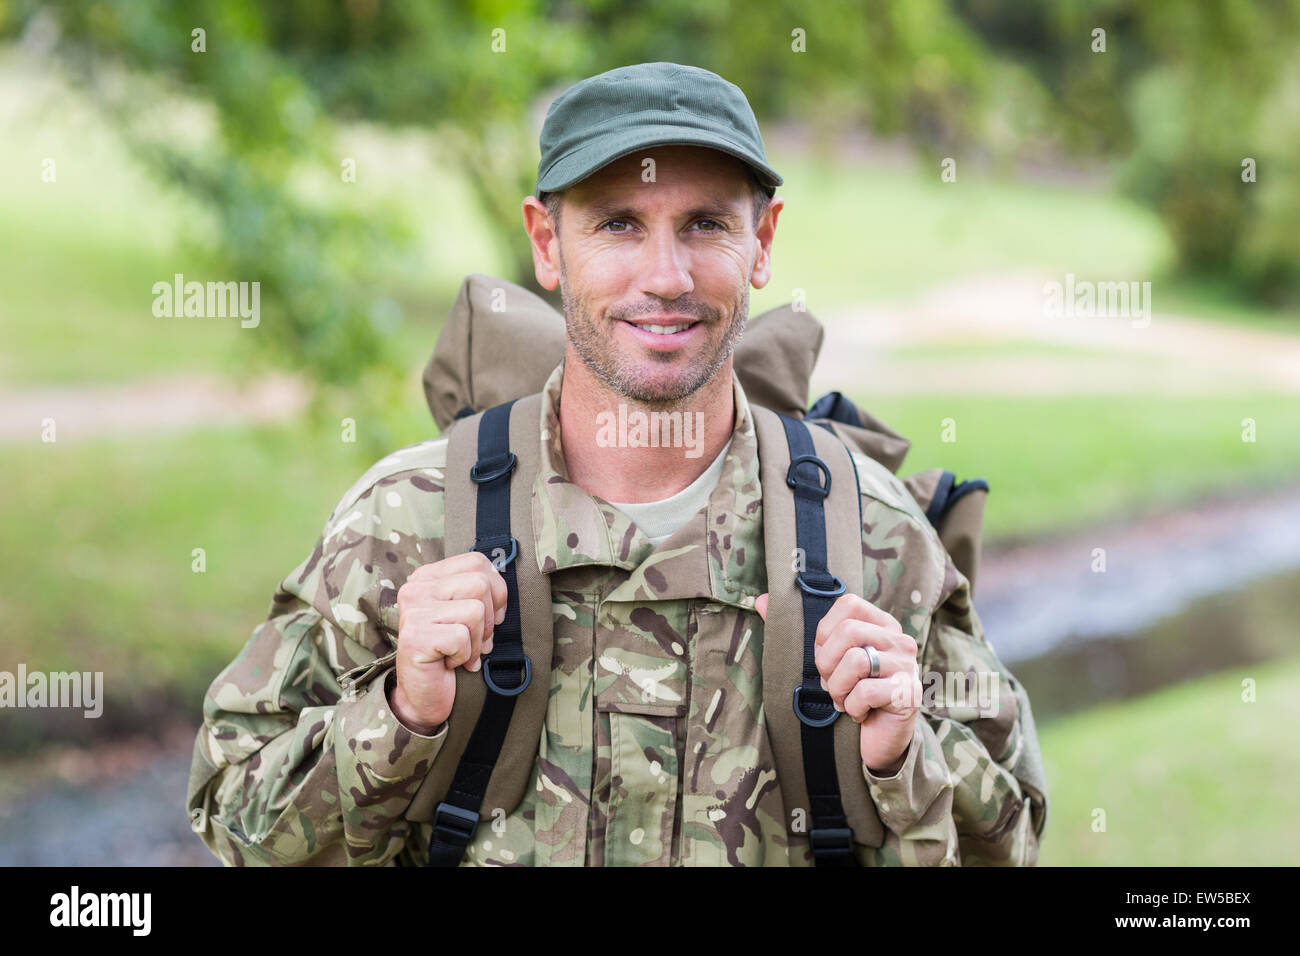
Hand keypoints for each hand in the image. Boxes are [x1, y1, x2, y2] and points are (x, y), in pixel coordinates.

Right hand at [388, 551, 507, 734]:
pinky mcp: (415, 637)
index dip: (496, 591)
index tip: (490, 618)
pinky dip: (464, 656)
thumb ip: (479, 593)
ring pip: (475, 610)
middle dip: (488, 619)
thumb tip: (503, 584)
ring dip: (476, 640)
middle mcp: (416, 589)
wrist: (424, 696)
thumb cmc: (450, 654)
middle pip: (480, 584)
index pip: (477, 562)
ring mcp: (413, 612)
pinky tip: (450, 663)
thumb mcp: (466, 615)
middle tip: (476, 641)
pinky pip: (462, 638)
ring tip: (462, 653)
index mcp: (428, 577)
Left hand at [754, 592, 920, 774]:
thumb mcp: (825, 659)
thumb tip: (760, 600)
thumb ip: (794, 629)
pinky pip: (865, 692)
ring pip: (855, 661)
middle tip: (831, 684)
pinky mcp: (908, 693)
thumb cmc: (848, 692)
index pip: (848, 604)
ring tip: (844, 700)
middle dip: (827, 664)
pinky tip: (859, 713)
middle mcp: (899, 639)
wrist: (876, 739)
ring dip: (838, 688)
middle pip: (849, 632)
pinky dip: (852, 707)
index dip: (825, 631)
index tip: (825, 655)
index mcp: (881, 624)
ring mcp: (908, 666)